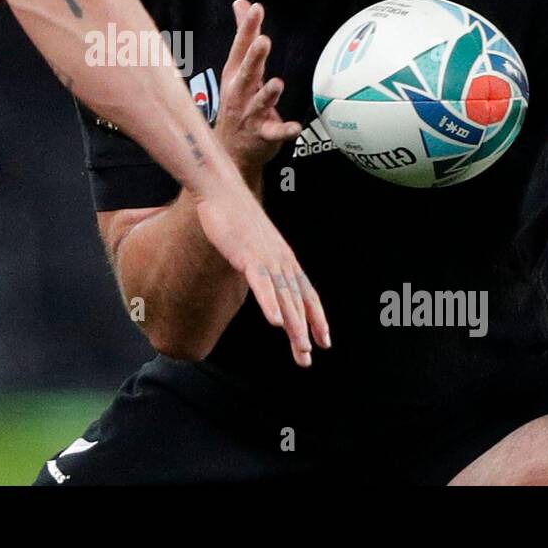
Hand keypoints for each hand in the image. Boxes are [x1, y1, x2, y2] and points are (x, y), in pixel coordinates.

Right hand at [194, 184, 330, 366]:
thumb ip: (263, 263)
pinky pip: (261, 283)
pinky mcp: (247, 255)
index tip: (324, 340)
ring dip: (294, 324)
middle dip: (305, 331)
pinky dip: (270, 303)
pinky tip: (275, 321)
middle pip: (297, 301)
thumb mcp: (256, 243)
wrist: (223, 190)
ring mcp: (265, 258)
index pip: (306, 292)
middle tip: (308, 357)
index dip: (317, 318)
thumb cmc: (236, 216)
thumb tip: (266, 280)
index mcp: (284, 258)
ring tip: (301, 347)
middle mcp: (281, 259)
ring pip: (284, 296)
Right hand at [216, 0, 303, 171]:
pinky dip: (284, 130)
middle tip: (263, 41)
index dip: (247, 29)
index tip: (256, 8)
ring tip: (277, 83)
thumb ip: (243, 35)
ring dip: (267, 94)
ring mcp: (249, 115)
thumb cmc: (237, 101)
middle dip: (254, 58)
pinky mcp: (263, 135)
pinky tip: (295, 127)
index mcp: (235, 75)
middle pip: (247, 73)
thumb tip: (243, 3)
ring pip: (259, 103)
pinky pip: (274, 133)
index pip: (240, 48)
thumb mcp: (236, 68)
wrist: (230, 150)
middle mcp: (239, 93)